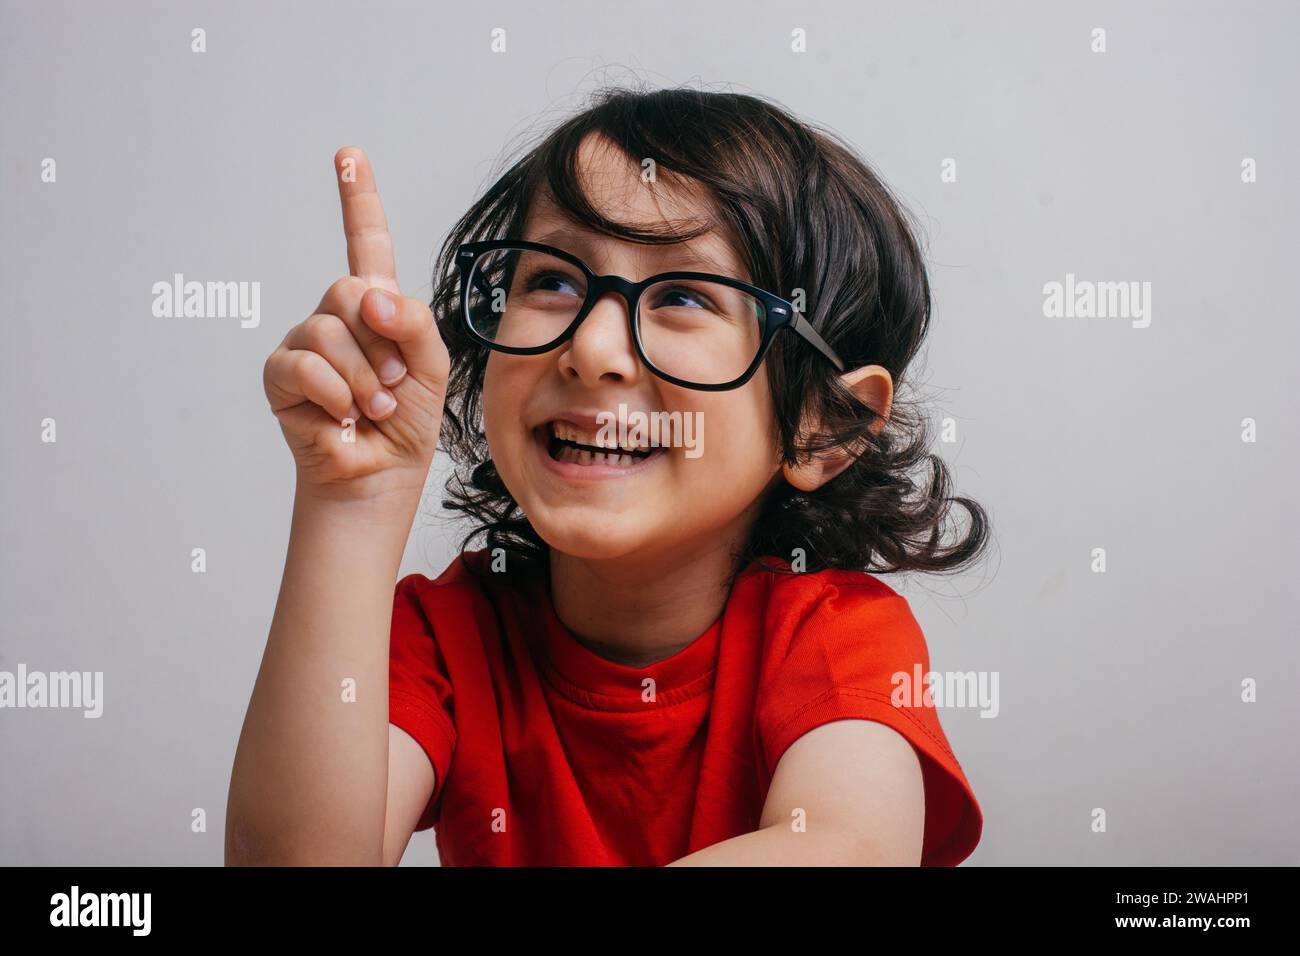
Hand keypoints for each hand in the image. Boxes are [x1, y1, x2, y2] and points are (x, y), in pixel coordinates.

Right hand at [264, 147, 450, 499]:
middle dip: (381, 341)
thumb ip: (413, 322)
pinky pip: (304, 363)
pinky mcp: (281, 374)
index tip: (348, 156)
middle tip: (393, 382)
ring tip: (371, 406)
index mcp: (377, 309)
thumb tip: (371, 296)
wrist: (379, 474)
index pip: (366, 244)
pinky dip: (333, 394)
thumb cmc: (405, 422)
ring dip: (363, 377)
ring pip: (329, 329)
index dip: (357, 200)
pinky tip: (341, 415)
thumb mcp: (431, 367)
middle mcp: (337, 318)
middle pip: (350, 290)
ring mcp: (305, 343)